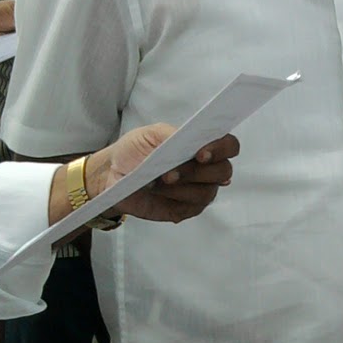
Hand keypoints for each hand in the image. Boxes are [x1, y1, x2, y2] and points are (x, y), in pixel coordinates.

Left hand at [84, 127, 239, 222]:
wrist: (113, 174)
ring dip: (183, 187)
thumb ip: (172, 133)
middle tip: (170, 172)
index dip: (221, 149)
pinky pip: (194, 207)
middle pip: (223, 171)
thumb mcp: (149, 134)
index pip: (229, 146)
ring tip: (160, 182)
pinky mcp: (188, 209)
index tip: (201, 153)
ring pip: (208, 192)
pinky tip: (159, 192)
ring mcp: (199, 190)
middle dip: (197, 172)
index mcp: (202, 145)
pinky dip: (175, 199)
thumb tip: (192, 141)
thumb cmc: (134, 151)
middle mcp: (206, 169)